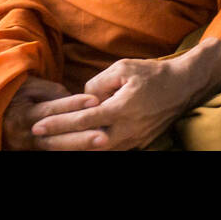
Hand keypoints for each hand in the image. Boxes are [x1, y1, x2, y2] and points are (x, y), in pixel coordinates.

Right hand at [1, 75, 103, 150]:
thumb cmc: (15, 94)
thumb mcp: (28, 87)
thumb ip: (52, 93)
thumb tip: (76, 103)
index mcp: (22, 114)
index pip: (50, 109)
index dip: (72, 104)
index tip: (95, 101)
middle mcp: (24, 135)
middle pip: (55, 138)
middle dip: (81, 138)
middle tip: (104, 136)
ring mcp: (29, 148)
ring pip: (57, 149)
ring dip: (80, 147)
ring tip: (102, 143)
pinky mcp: (34, 153)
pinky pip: (55, 153)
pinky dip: (73, 150)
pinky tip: (89, 150)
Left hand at [29, 38, 220, 149]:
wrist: (183, 87)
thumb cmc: (152, 74)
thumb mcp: (123, 68)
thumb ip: (98, 84)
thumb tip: (82, 99)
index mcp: (121, 109)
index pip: (82, 121)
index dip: (58, 125)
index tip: (37, 127)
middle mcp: (126, 130)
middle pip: (85, 143)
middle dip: (59, 143)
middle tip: (37, 140)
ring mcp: (133, 140)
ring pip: (97, 150)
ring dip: (73, 147)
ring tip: (51, 144)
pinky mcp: (138, 144)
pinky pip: (110, 149)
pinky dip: (91, 147)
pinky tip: (76, 144)